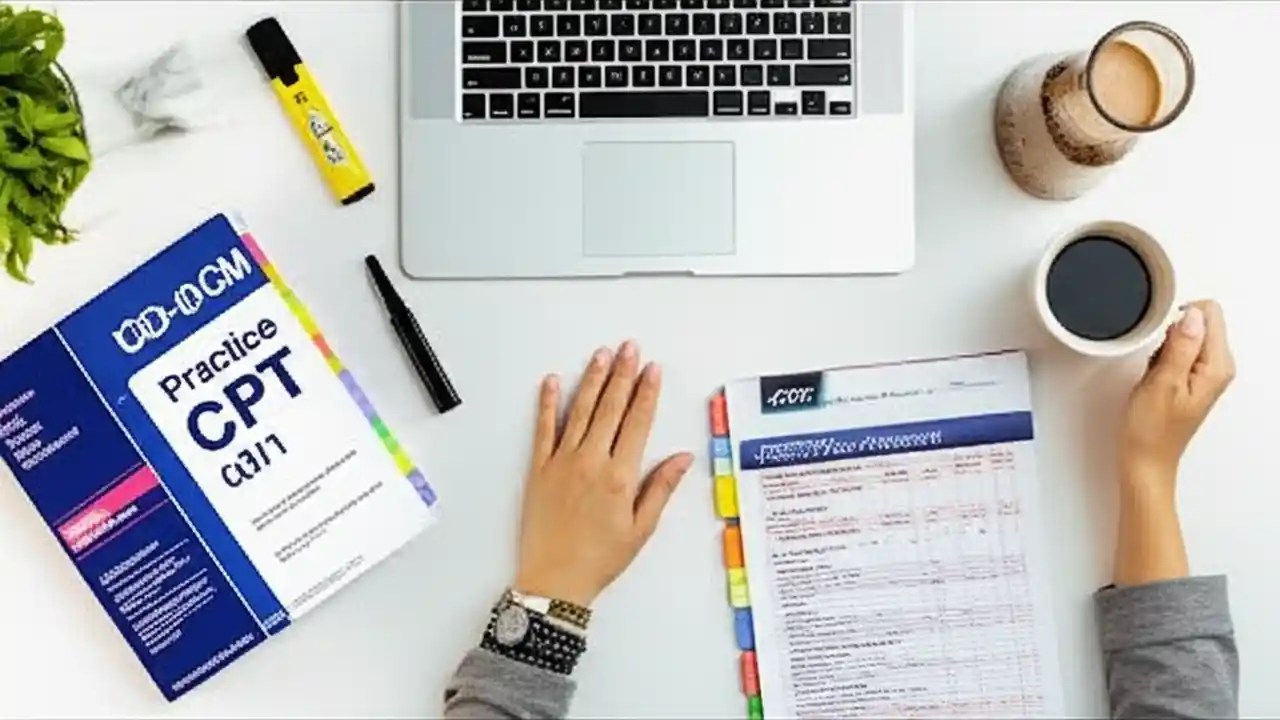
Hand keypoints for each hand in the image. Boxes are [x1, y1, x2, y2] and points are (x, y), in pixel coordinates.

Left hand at [514, 341, 693, 606]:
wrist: (554, 582)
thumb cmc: (599, 559)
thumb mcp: (641, 528)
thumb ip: (660, 488)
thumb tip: (682, 458)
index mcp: (620, 476)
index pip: (638, 422)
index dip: (647, 392)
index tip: (653, 369)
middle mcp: (591, 462)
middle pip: (610, 408)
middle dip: (622, 374)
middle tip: (630, 348)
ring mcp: (562, 463)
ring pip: (580, 411)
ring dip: (592, 380)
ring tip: (601, 355)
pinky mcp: (539, 470)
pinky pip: (543, 429)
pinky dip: (548, 404)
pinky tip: (554, 382)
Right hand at [1121, 300, 1235, 484]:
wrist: (1145, 459)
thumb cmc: (1152, 431)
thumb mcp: (1162, 383)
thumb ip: (1180, 345)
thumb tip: (1193, 315)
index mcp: (1217, 367)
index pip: (1209, 314)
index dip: (1179, 317)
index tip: (1162, 338)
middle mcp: (1217, 368)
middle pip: (1199, 321)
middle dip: (1170, 332)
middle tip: (1156, 361)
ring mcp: (1204, 373)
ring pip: (1186, 334)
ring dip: (1163, 346)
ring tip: (1154, 372)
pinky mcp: (1190, 378)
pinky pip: (1177, 350)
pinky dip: (1161, 357)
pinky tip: (1153, 376)